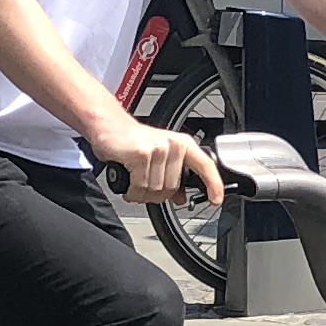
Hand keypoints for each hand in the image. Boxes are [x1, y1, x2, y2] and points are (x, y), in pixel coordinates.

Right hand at [88, 108, 223, 205]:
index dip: (213, 184)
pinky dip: (132, 191)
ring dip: (142, 194)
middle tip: (144, 187)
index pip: (206, 165)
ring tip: (134, 182)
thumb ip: (174, 177)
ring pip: (156, 190)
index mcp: (183, 144)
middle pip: (172, 188)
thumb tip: (181, 198)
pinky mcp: (141, 155)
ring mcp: (158, 149)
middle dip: (157, 195)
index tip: (216, 200)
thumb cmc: (134, 141)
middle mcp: (174, 145)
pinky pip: (140, 187)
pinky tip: (127, 183)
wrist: (109, 125)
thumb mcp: (160, 157)